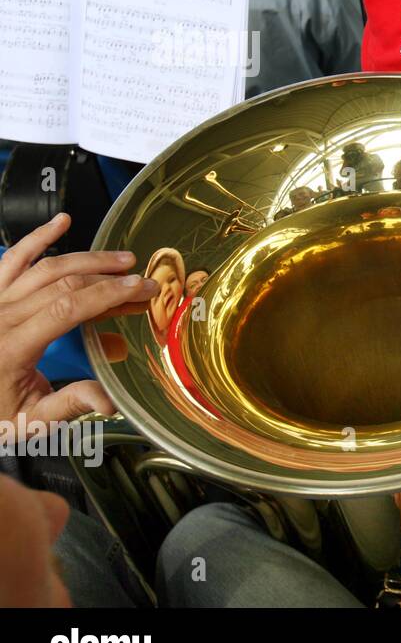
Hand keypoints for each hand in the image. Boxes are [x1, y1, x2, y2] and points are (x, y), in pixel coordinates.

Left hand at [0, 214, 154, 432]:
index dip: (109, 294)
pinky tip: (62, 221)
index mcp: (13, 347)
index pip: (68, 307)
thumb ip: (70, 404)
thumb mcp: (31, 420)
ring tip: (123, 259)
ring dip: (88, 258)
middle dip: (111, 278)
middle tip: (144, 282)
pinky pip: (13, 259)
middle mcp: (0, 317)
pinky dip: (38, 237)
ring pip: (46, 267)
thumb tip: (110, 402)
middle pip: (64, 283)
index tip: (141, 289)